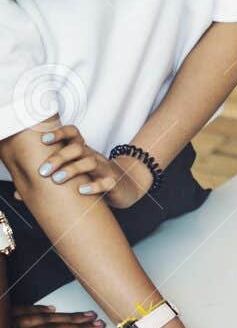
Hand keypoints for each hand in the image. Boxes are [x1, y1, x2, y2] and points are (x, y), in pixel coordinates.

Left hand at [26, 125, 149, 208]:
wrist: (128, 185)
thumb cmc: (93, 178)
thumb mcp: (74, 174)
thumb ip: (47, 180)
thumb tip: (18, 194)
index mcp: (82, 151)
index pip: (73, 133)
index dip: (59, 133)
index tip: (43, 140)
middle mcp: (93, 156)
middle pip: (77, 148)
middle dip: (58, 158)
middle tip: (43, 171)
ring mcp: (105, 168)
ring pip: (90, 162)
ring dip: (72, 169)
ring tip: (57, 179)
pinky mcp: (114, 182)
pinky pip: (106, 182)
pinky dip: (93, 185)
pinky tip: (81, 190)